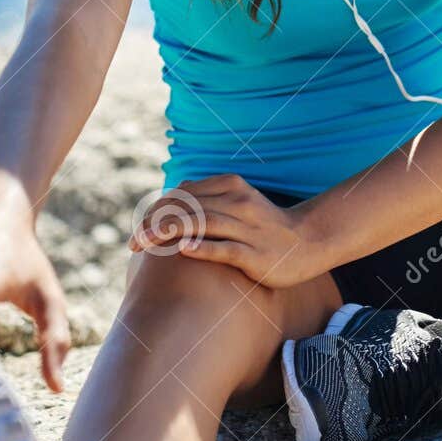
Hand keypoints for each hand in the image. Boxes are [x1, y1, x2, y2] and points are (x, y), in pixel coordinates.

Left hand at [128, 175, 321, 287]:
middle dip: (153, 225)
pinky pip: (226, 248)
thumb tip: (169, 206)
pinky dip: (204, 248)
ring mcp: (248, 228)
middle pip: (186, 209)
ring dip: (167, 234)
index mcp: (230, 187)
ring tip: (143, 245)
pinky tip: (183, 250)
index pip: (182, 195)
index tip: (138, 231)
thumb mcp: (236, 205)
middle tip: (131, 243)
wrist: (309, 241)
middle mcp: (237, 203)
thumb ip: (207, 202)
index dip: (155, 211)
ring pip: (201, 224)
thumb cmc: (265, 227)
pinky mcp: (256, 254)